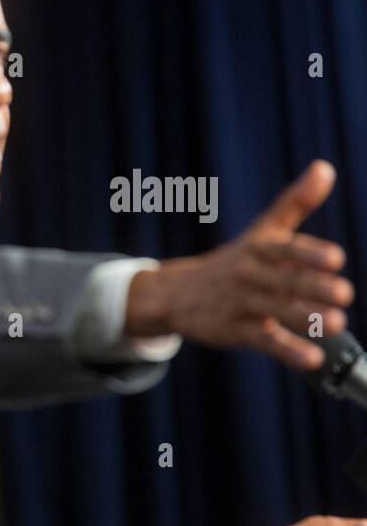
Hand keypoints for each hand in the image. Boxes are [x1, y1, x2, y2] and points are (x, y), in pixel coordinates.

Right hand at [125, 160, 352, 370]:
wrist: (179, 294)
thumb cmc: (236, 260)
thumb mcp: (263, 230)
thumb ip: (295, 202)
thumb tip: (325, 167)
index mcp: (259, 249)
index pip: (285, 250)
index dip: (309, 254)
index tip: (336, 259)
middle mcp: (249, 275)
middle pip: (283, 281)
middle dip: (313, 287)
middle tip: (345, 294)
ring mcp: (241, 304)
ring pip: (275, 311)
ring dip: (306, 319)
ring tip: (337, 324)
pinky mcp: (236, 331)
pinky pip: (263, 341)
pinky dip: (287, 350)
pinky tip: (312, 357)